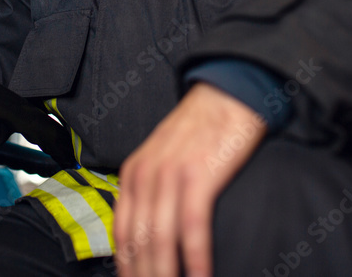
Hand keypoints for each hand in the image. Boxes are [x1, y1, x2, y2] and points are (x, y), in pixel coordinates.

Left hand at [114, 82, 266, 276]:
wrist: (229, 92)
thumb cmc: (203, 128)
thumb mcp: (163, 156)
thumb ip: (152, 190)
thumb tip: (153, 234)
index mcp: (133, 173)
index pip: (122, 236)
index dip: (129, 269)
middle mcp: (145, 176)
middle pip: (139, 245)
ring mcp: (170, 175)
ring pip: (161, 242)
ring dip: (167, 276)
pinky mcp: (199, 175)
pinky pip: (193, 229)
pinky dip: (197, 259)